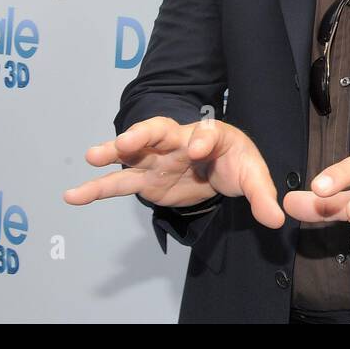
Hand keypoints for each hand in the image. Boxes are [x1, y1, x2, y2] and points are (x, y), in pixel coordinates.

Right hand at [63, 115, 285, 229]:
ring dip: (113, 153)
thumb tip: (276, 218)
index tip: (198, 148)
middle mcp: (179, 141)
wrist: (219, 168)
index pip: (207, 133)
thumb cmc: (234, 162)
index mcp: (211, 135)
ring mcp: (158, 158)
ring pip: (133, 153)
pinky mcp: (145, 179)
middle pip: (160, 130)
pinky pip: (118, 184)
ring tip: (93, 156)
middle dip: (145, 134)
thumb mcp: (252, 176)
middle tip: (129, 140)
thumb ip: (262, 195)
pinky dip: (95, 189)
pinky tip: (72, 195)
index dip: (203, 140)